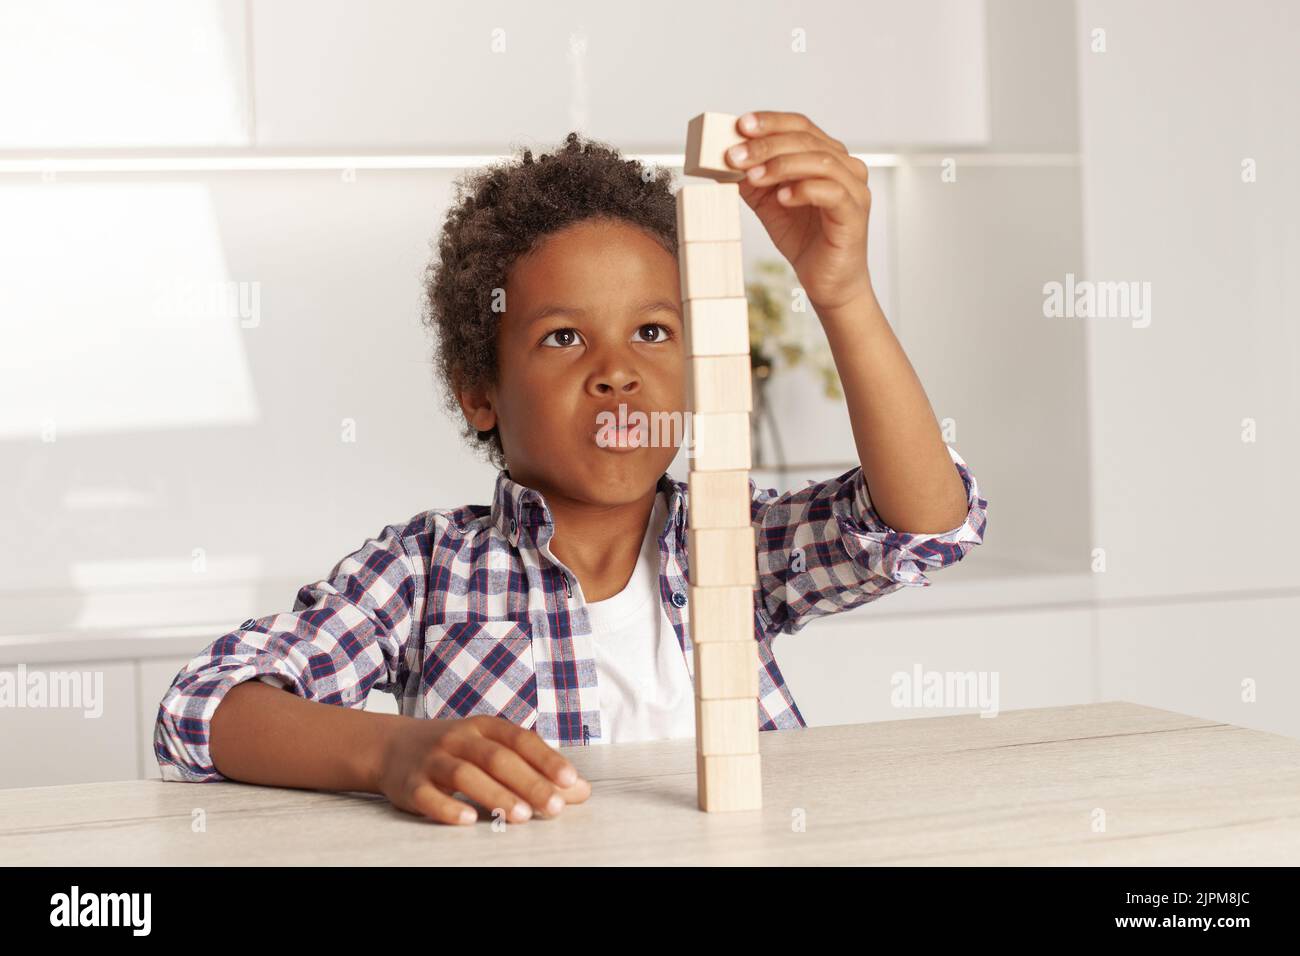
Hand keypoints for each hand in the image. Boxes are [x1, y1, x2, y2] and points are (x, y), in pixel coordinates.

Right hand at [377, 715, 590, 824]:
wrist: (391, 746)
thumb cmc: (456, 750)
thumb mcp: (493, 749)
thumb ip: (536, 768)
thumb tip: (581, 791)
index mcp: (485, 727)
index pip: (521, 740)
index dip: (547, 759)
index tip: (571, 781)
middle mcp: (460, 738)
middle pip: (497, 758)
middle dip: (528, 782)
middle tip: (553, 807)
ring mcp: (433, 760)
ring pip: (465, 774)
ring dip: (495, 795)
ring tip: (521, 816)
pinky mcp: (410, 784)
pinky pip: (428, 795)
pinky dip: (448, 808)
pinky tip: (469, 820)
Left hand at [724, 110, 874, 314]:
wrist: (826, 281)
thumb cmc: (803, 238)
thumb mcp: (768, 203)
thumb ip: (751, 179)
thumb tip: (721, 159)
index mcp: (827, 156)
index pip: (799, 125)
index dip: (770, 122)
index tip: (740, 125)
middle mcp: (846, 166)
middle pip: (805, 140)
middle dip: (766, 145)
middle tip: (735, 155)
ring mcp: (854, 188)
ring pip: (819, 162)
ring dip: (781, 165)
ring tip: (753, 176)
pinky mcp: (855, 213)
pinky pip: (831, 192)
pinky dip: (803, 190)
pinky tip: (781, 198)